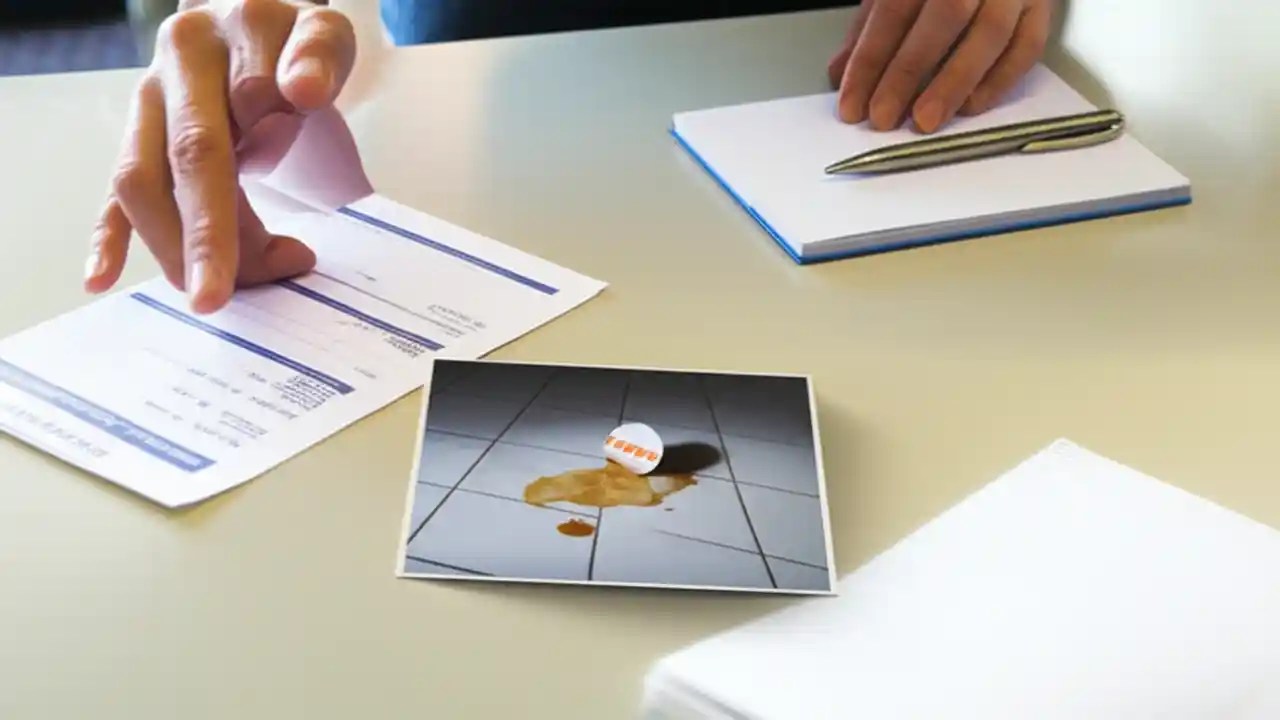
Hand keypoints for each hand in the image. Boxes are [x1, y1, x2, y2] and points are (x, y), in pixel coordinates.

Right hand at [86, 0, 355, 313]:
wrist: (247, 15)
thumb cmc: (291, 39)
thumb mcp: (322, 31)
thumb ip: (319, 56)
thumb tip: (301, 91)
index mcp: (223, 35)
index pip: (249, 99)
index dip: (276, 151)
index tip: (305, 200)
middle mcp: (175, 66)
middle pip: (188, 153)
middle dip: (204, 231)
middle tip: (217, 295)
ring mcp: (149, 103)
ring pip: (145, 179)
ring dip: (173, 244)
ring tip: (212, 294)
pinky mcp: (139, 136)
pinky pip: (116, 191)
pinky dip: (109, 235)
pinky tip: (102, 276)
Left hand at [827, 0, 1055, 132]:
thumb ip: (869, 26)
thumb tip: (840, 76)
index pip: (893, 8)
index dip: (870, 59)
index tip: (852, 105)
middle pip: (944, 17)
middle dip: (908, 73)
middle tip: (883, 118)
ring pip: (990, 33)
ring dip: (954, 82)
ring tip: (924, 121)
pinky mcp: (1043, 5)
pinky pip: (1028, 44)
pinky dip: (999, 80)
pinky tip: (969, 108)